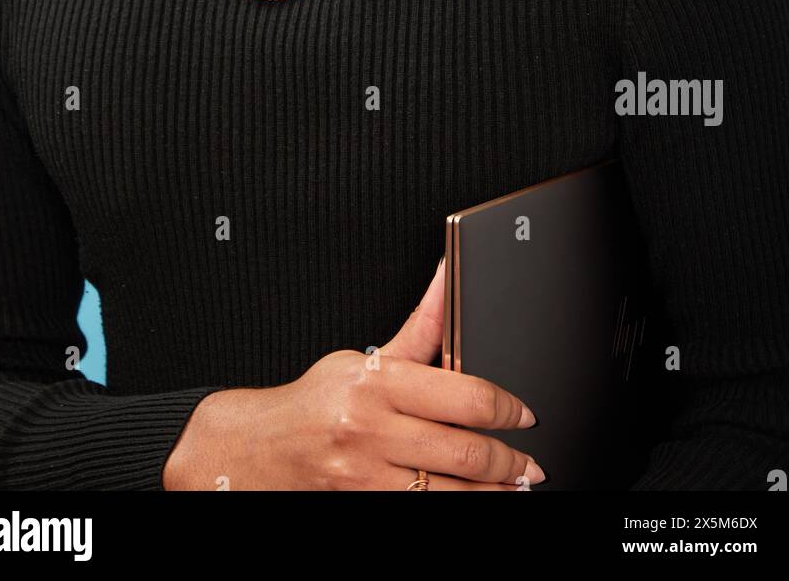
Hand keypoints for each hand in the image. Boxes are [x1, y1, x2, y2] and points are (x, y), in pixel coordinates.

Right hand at [163, 259, 543, 489]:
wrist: (258, 449)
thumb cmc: (317, 400)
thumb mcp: (366, 359)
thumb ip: (421, 328)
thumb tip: (448, 275)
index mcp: (378, 383)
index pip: (464, 396)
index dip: (506, 409)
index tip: (524, 415)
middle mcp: (371, 429)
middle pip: (465, 450)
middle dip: (509, 461)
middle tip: (531, 463)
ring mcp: (365, 476)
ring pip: (451, 492)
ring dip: (493, 493)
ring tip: (515, 488)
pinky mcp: (360, 506)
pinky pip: (422, 513)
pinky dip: (458, 507)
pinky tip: (475, 502)